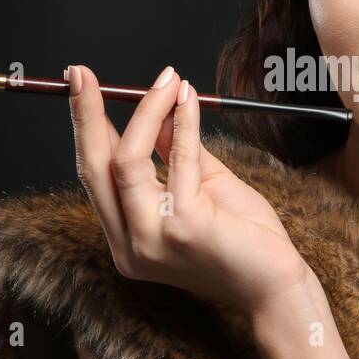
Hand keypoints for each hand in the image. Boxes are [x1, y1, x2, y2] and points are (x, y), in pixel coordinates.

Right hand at [67, 63, 308, 314]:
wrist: (276, 285)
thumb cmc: (242, 239)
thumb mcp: (200, 186)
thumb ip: (174, 152)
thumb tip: (157, 105)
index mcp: (127, 238)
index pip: (95, 175)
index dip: (85, 128)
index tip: (82, 87)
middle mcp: (130, 245)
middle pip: (94, 167)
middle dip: (85, 114)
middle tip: (82, 73)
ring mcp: (153, 239)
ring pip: (128, 160)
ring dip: (146, 110)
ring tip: (166, 78)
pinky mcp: (184, 227)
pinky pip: (177, 160)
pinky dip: (183, 122)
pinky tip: (187, 98)